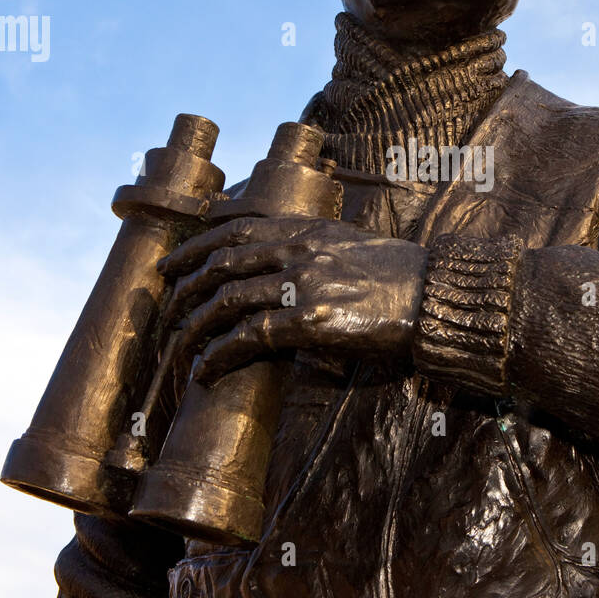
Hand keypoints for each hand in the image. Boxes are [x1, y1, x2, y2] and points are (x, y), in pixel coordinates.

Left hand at [157, 216, 427, 385]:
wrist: (433, 295)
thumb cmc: (397, 274)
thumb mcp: (348, 243)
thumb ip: (310, 244)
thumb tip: (281, 255)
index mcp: (305, 229)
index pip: (235, 230)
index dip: (195, 247)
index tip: (171, 264)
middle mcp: (298, 250)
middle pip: (221, 264)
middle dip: (185, 288)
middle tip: (165, 309)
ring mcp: (302, 284)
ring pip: (227, 301)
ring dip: (194, 326)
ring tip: (179, 345)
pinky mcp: (311, 321)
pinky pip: (249, 337)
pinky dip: (219, 353)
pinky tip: (206, 368)